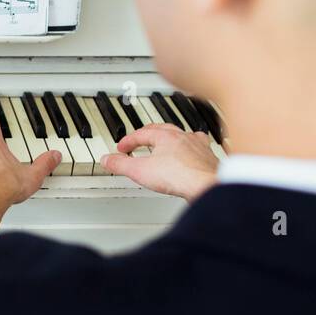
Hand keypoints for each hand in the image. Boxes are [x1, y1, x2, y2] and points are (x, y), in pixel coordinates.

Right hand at [101, 124, 218, 199]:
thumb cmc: (179, 176)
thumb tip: (107, 159)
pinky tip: (192, 152)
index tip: (122, 147)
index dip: (128, 140)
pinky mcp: (208, 158)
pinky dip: (192, 147)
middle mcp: (183, 136)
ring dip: (170, 138)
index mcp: (165, 136)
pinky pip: (199, 146)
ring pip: (182, 135)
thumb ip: (121, 164)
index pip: (142, 133)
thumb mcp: (140, 171)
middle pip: (162, 129)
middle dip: (148, 134)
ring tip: (165, 142)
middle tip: (140, 139)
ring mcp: (198, 146)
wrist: (207, 185)